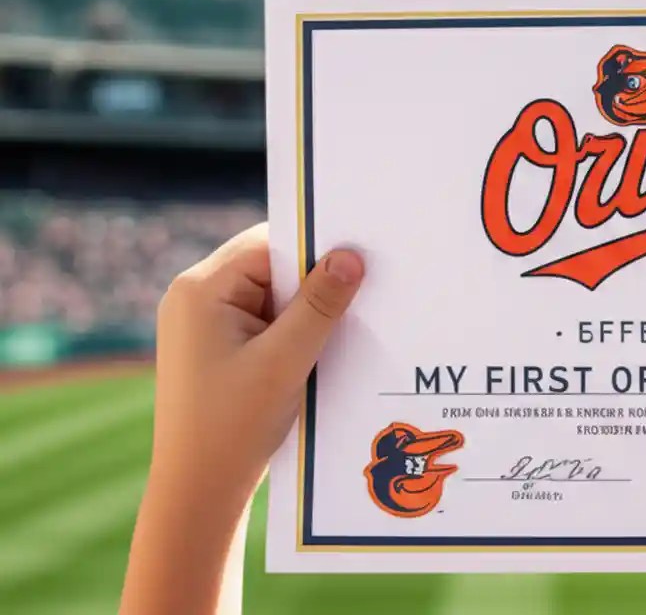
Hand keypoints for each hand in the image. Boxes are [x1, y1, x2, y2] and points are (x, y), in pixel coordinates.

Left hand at [121, 224, 363, 614]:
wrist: (197, 492)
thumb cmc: (233, 427)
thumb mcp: (284, 361)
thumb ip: (319, 305)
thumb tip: (351, 256)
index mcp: (200, 289)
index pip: (268, 244)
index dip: (314, 250)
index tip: (360, 260)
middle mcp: (194, 298)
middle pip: (270, 268)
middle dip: (313, 285)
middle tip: (360, 298)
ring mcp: (201, 325)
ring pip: (270, 297)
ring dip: (304, 314)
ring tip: (337, 335)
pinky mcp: (214, 349)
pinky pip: (262, 323)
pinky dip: (291, 334)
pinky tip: (316, 356)